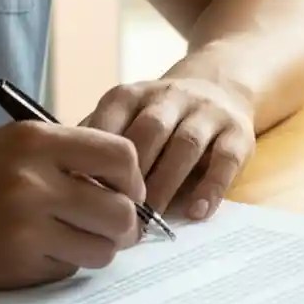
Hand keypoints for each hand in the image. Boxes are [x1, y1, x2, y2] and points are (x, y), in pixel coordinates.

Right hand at [0, 122, 145, 288]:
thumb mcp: (8, 147)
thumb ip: (64, 160)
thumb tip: (126, 190)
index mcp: (36, 140)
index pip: (121, 156)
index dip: (133, 180)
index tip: (125, 192)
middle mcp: (34, 180)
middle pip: (121, 212)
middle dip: (123, 227)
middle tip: (109, 229)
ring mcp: (24, 226)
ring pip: (101, 250)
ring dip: (94, 251)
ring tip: (67, 241)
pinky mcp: (13, 265)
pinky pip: (65, 271)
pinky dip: (59, 266)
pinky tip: (30, 253)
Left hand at [83, 78, 254, 219]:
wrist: (221, 83)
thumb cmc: (159, 116)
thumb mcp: (125, 115)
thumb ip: (98, 141)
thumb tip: (66, 180)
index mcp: (133, 95)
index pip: (112, 120)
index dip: (100, 159)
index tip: (88, 196)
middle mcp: (170, 96)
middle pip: (150, 131)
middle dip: (133, 175)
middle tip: (117, 216)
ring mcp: (207, 112)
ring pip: (185, 143)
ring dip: (167, 183)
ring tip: (151, 220)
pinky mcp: (237, 132)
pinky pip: (225, 159)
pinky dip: (211, 187)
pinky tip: (196, 212)